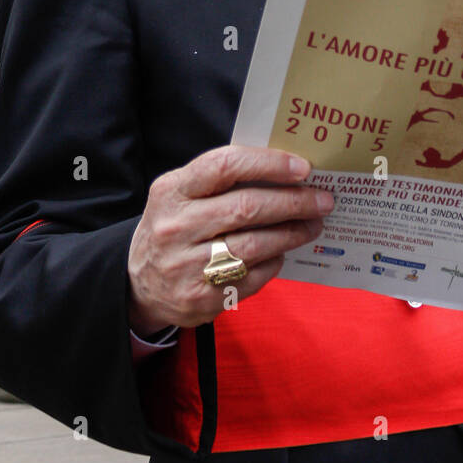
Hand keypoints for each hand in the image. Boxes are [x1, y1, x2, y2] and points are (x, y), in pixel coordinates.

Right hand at [127, 145, 332, 333]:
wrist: (140, 283)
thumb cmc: (175, 226)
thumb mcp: (181, 194)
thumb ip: (222, 180)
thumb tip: (286, 170)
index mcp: (172, 191)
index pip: (225, 166)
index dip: (268, 164)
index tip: (302, 168)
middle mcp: (175, 227)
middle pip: (247, 208)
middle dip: (293, 202)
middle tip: (322, 200)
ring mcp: (186, 266)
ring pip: (255, 245)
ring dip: (292, 233)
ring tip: (313, 225)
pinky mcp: (201, 299)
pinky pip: (253, 276)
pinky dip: (275, 262)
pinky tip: (284, 252)